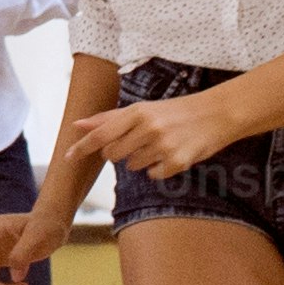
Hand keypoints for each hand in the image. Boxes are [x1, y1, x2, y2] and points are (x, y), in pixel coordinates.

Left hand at [91, 79, 244, 178]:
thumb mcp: (142, 109)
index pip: (101, 134)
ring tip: (159, 144)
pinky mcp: (177, 162)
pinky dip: (158, 169)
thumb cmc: (174, 111)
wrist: (216, 114)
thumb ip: (109, 118)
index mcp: (137, 112)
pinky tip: (170, 154)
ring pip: (133, 166)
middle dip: (118, 152)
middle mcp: (148, 128)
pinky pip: (153, 175)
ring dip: (141, 159)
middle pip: (113, 155)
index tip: (67, 158)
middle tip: (136, 142)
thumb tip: (78, 124)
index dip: (82, 148)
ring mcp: (163, 146)